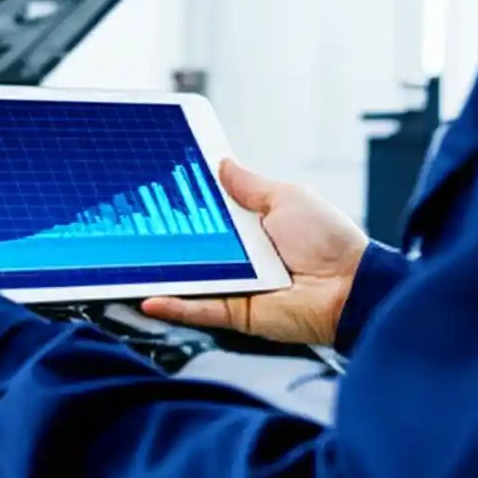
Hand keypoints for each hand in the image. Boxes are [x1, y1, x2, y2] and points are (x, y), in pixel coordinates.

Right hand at [142, 160, 367, 345]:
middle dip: (163, 235)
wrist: (351, 288)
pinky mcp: (236, 313)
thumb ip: (251, 186)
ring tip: (126, 262)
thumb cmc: (330, 242)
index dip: (185, 203)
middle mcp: (240, 257)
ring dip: (159, 273)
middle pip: (193, 245)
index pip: (210, 214)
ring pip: (189, 278)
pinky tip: (148, 298)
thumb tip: (223, 164)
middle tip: (130, 223)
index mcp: (252, 227)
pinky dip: (174, 306)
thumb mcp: (288, 199)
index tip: (156, 190)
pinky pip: (199, 309)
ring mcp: (236, 285)